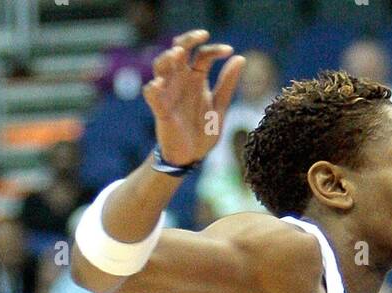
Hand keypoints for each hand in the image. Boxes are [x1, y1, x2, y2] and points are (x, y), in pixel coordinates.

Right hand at [143, 30, 245, 167]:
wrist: (191, 158)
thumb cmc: (202, 131)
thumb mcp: (219, 107)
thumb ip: (227, 84)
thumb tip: (240, 58)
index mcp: (196, 78)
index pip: (202, 54)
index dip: (214, 49)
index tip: (230, 50)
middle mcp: (180, 80)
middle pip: (178, 49)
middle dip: (188, 39)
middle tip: (202, 35)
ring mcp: (168, 92)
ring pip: (161, 66)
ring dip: (168, 57)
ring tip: (179, 53)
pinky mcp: (160, 109)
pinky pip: (151, 94)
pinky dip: (153, 88)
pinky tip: (159, 84)